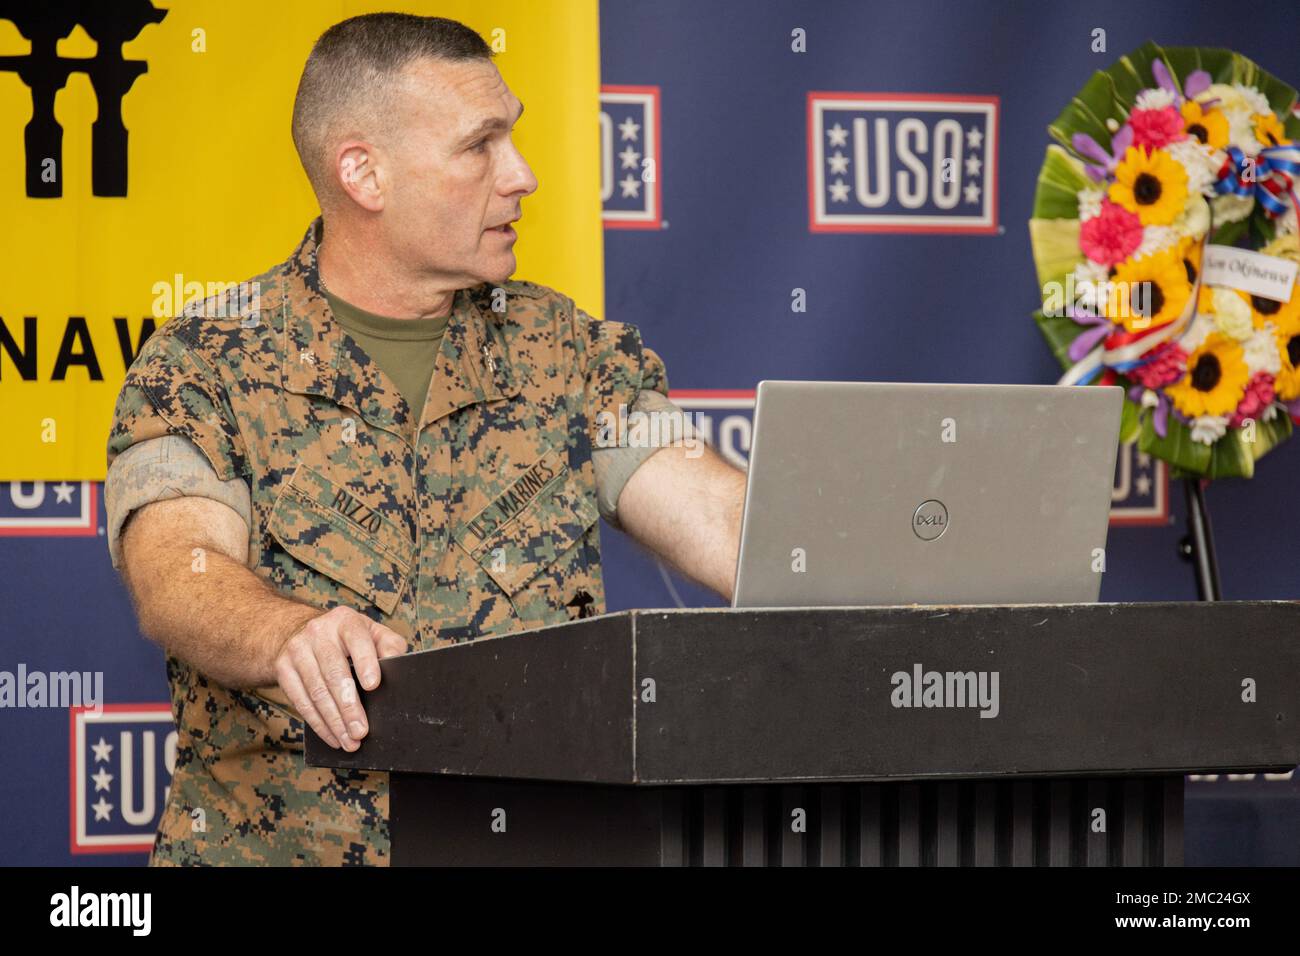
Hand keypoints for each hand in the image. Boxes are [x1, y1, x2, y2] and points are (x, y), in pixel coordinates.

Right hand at [273, 606, 407, 750]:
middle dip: (349, 706)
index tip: (374, 685)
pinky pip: (301, 701)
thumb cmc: (348, 638)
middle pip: (334, 673)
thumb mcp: (372, 633)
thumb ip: (389, 646)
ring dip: (334, 721)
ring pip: (316, 691)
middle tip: (361, 730)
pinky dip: (318, 723)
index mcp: (345, 621)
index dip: (365, 663)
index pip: (357, 640)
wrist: (302, 632)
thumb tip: (396, 666)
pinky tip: (333, 736)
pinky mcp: (283, 668)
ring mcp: (297, 649)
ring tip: (350, 741)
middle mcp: (319, 632)